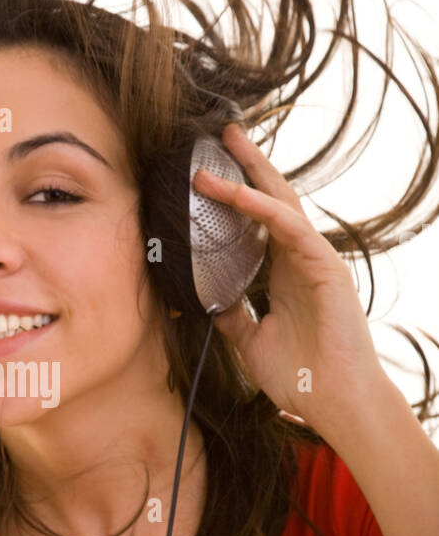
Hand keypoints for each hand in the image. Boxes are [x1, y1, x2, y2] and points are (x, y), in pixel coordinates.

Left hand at [192, 123, 386, 440]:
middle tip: (222, 133)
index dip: (237, 194)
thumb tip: (204, 300)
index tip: (209, 171)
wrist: (332, 402)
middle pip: (273, 199)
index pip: (259, 222)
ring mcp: (315, 260)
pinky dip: (261, 208)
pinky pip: (289, 228)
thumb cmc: (301, 377)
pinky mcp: (325, 266)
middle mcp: (300, 260)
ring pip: (281, 203)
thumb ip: (232, 315)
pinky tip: (235, 192)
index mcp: (284, 274)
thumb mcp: (250, 340)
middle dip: (248, 164)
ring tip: (224, 143)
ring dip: (250, 173)